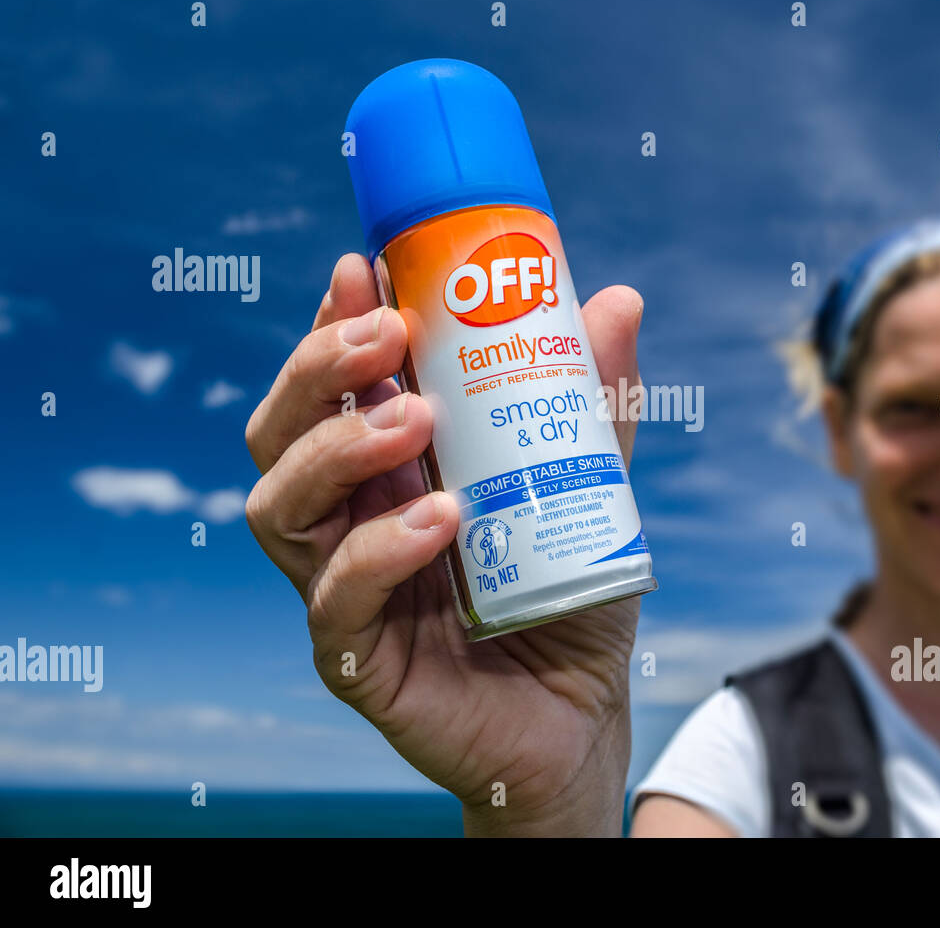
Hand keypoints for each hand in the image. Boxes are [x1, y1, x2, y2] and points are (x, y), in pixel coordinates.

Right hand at [244, 254, 645, 835]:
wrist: (584, 713)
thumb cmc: (569, 593)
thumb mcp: (590, 485)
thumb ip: (592, 406)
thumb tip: (617, 300)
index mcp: (389, 470)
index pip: (334, 387)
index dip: (333, 324)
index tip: (361, 266)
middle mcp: (350, 520)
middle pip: (281, 434)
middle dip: (318, 371)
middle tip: (385, 336)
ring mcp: (343, 588)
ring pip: (282, 507)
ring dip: (339, 450)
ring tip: (415, 422)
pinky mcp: (356, 658)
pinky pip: (336, 600)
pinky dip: (379, 551)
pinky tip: (437, 520)